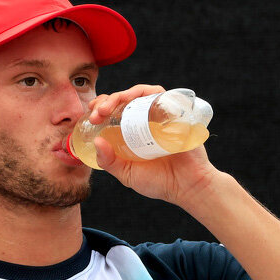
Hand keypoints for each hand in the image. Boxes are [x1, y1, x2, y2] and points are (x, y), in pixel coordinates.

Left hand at [89, 85, 221, 207]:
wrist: (188, 186)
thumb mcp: (127, 174)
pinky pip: (163, 95)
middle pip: (125, 98)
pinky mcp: (177, 113)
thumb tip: (96, 141)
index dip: (101, 108)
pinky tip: (134, 102)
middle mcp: (146, 119)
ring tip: (109, 108)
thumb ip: (109, 161)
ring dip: (123, 95)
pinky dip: (148, 94)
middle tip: (97, 113)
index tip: (91, 116)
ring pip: (141, 93)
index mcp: (133, 131)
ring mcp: (162, 115)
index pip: (114, 111)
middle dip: (107, 100)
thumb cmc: (159, 182)